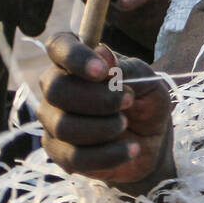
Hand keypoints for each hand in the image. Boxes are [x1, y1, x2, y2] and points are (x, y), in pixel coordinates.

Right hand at [39, 33, 173, 194]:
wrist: (150, 142)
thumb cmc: (145, 102)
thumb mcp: (147, 81)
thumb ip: (125, 68)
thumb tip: (101, 52)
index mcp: (76, 61)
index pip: (59, 45)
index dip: (75, 56)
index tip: (103, 71)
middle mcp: (56, 87)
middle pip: (56, 89)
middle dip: (97, 99)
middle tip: (127, 101)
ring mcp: (52, 120)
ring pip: (63, 126)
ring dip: (103, 127)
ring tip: (125, 124)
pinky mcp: (58, 152)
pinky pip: (74, 156)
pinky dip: (109, 154)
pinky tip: (130, 149)